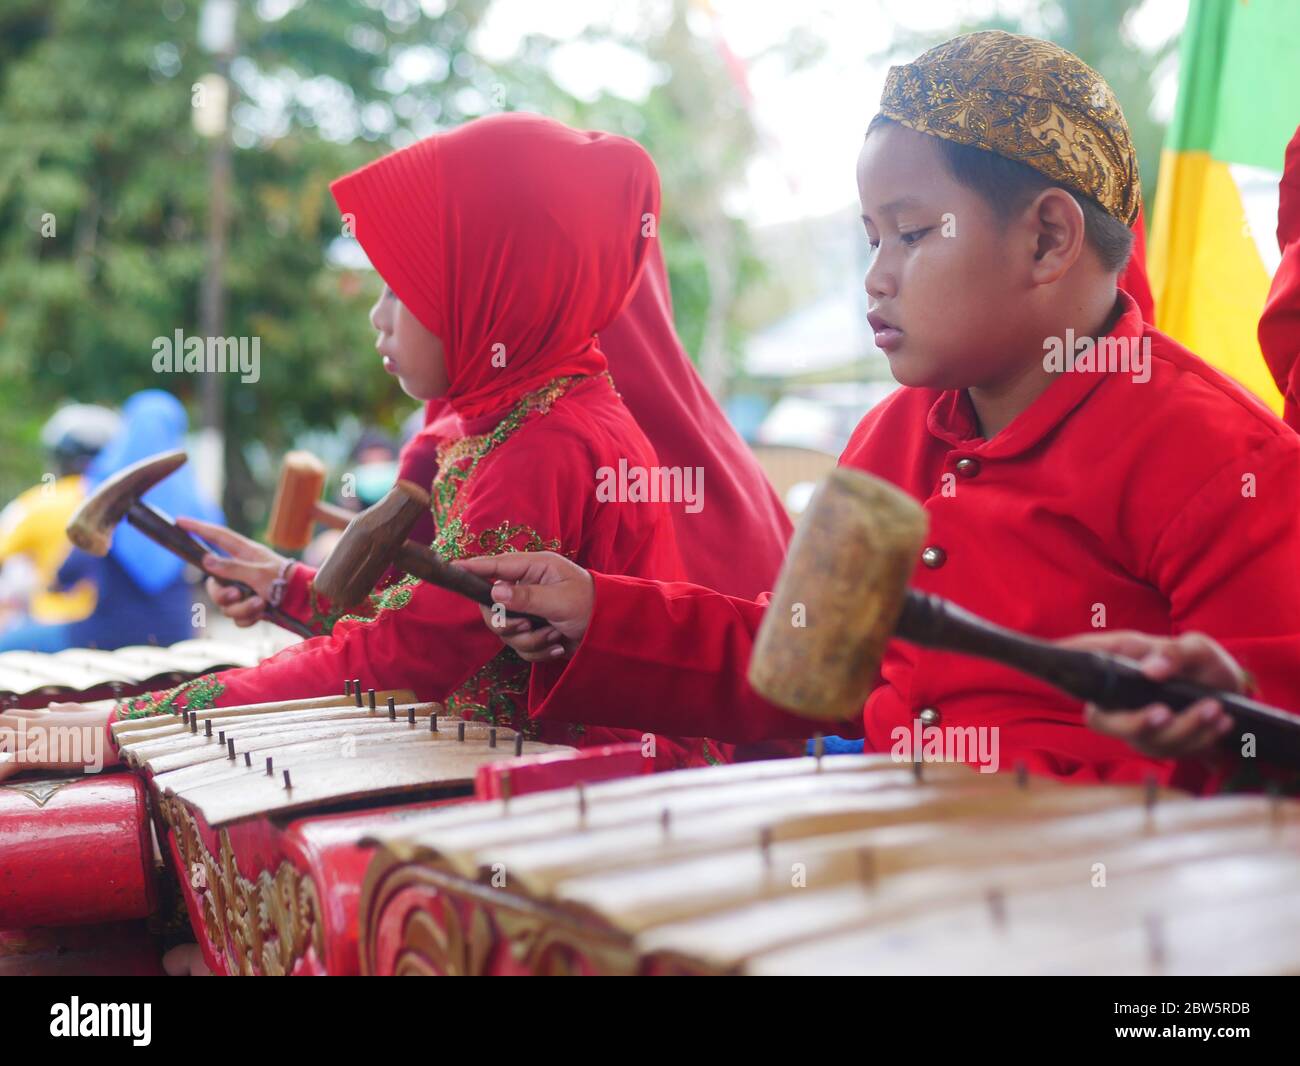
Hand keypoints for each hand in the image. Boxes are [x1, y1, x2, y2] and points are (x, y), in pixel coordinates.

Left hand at [0, 702, 117, 780]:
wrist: (120, 731)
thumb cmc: (109, 724)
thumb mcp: (87, 714)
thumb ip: (67, 709)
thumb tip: (50, 705)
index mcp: (48, 717)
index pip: (13, 716)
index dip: (2, 725)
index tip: (0, 732)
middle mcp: (39, 726)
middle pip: (2, 724)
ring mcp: (39, 739)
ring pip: (1, 739)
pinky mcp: (42, 755)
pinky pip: (12, 762)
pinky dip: (1, 773)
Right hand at [178, 517, 289, 626]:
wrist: (305, 602)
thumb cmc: (285, 581)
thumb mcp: (258, 573)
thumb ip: (232, 568)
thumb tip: (206, 560)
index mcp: (244, 554)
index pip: (217, 536)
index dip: (198, 528)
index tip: (179, 520)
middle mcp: (241, 571)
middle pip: (214, 585)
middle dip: (222, 595)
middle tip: (235, 596)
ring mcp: (245, 590)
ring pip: (226, 605)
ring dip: (242, 609)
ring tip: (260, 604)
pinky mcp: (250, 606)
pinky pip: (238, 617)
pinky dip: (249, 618)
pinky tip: (262, 613)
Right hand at [453, 552, 593, 661]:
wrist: (612, 631)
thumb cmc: (592, 604)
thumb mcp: (560, 599)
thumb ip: (527, 596)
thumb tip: (495, 592)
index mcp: (534, 568)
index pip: (496, 566)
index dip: (473, 568)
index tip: (451, 568)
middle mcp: (526, 587)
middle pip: (491, 607)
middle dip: (509, 624)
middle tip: (528, 626)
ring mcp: (528, 610)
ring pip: (506, 632)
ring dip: (530, 640)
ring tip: (554, 634)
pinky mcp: (533, 631)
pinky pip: (520, 648)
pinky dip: (539, 651)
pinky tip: (558, 644)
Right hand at [1058, 631, 1242, 758]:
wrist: (1230, 694)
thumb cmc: (1201, 664)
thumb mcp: (1197, 649)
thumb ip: (1174, 653)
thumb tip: (1151, 670)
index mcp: (1120, 659)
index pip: (1082, 657)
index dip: (1062, 658)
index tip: (1058, 654)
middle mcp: (1118, 695)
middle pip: (1101, 720)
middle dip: (1133, 724)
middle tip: (1163, 714)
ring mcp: (1135, 723)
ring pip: (1145, 739)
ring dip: (1184, 728)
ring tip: (1215, 709)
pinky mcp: (1157, 743)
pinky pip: (1173, 750)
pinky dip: (1201, 737)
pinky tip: (1221, 722)